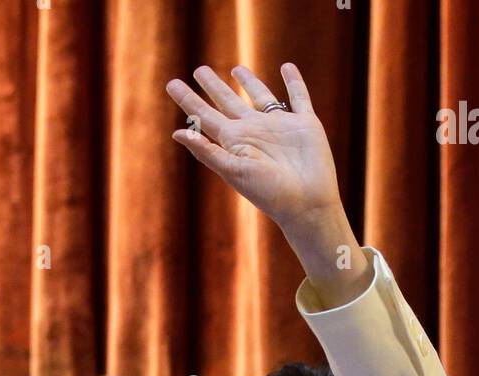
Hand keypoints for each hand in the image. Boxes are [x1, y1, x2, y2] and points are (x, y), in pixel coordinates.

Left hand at [166, 63, 340, 235]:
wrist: (306, 204)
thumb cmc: (269, 192)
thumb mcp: (234, 171)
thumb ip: (207, 152)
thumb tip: (177, 132)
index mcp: (235, 142)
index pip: (206, 116)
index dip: (188, 100)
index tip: (172, 84)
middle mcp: (254, 131)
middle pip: (228, 102)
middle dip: (213, 86)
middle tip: (199, 70)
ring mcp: (279, 126)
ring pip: (260, 96)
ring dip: (249, 82)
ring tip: (236, 69)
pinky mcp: (305, 124)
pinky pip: (299, 97)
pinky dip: (294, 82)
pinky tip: (287, 67)